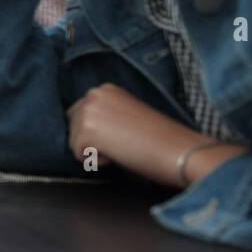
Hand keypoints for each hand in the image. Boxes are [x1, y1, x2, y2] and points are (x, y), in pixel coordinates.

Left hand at [65, 83, 237, 185]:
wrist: (178, 149)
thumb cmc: (159, 137)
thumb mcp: (127, 114)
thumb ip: (105, 114)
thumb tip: (85, 128)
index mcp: (105, 89)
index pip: (79, 114)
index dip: (96, 132)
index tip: (121, 135)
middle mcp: (94, 95)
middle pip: (72, 127)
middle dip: (90, 141)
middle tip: (123, 143)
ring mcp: (89, 111)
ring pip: (74, 142)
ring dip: (95, 152)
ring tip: (123, 147)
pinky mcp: (87, 131)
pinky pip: (79, 156)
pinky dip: (97, 161)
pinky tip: (119, 154)